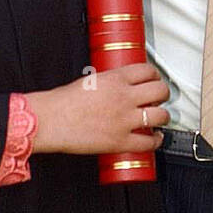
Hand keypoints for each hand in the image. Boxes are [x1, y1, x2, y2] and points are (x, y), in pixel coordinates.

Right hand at [28, 63, 170, 155]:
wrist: (49, 121)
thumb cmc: (62, 102)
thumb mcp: (90, 80)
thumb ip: (110, 82)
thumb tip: (121, 86)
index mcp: (115, 79)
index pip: (148, 71)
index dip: (155, 75)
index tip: (155, 80)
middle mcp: (124, 97)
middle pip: (160, 91)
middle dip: (163, 94)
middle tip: (160, 98)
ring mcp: (124, 119)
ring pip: (161, 115)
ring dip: (163, 117)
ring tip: (159, 118)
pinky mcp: (120, 141)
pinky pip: (149, 142)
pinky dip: (156, 141)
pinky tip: (155, 138)